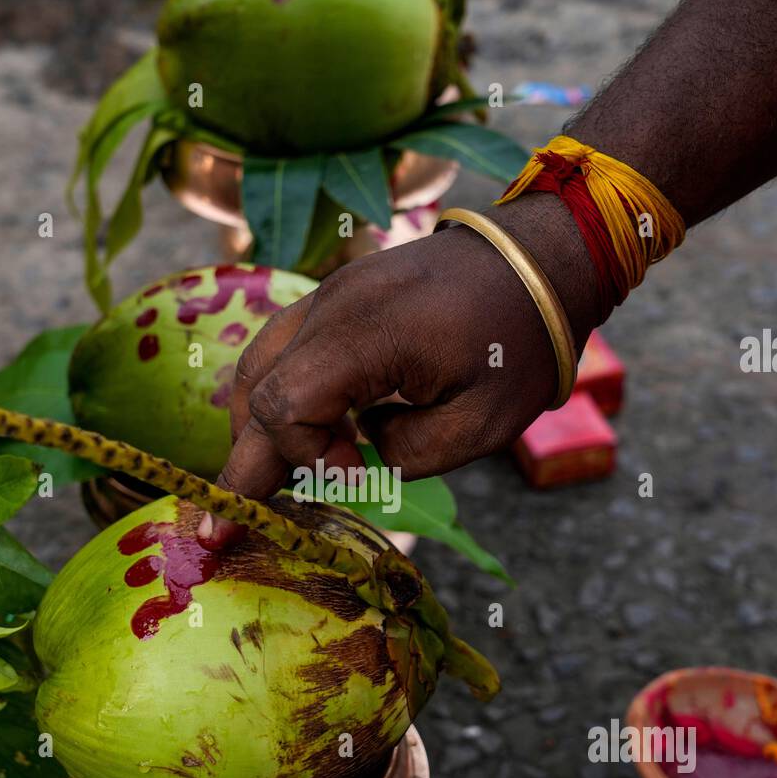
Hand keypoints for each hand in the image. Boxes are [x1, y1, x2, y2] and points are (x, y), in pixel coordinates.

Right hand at [219, 193, 601, 500]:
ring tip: (270, 473)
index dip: (304, 456)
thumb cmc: (519, 345)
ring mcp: (329, 293)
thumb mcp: (479, 426)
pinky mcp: (338, 293)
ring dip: (259, 421)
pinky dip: (280, 390)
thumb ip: (406, 457)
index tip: (351, 474)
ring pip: (258, 362)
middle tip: (235, 517)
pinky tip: (305, 428)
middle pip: (255, 386)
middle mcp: (331, 306)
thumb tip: (357, 455)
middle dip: (249, 455)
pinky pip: (284, 344)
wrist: (540, 260)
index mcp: (365, 335)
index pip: (285, 406)